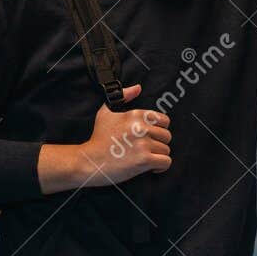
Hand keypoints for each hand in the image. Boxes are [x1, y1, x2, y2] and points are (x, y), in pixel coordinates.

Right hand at [36, 84, 171, 192]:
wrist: (90, 161)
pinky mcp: (144, 160)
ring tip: (146, 158)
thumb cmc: (98, 138)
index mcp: (135, 114)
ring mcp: (143, 144)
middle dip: (158, 144)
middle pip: (167, 136)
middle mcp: (141, 127)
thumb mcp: (106, 112)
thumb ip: (123, 97)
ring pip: (166, 150)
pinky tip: (151, 167)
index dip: (159, 130)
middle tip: (147, 149)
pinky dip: (160, 167)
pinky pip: (165, 162)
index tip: (151, 137)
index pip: (164, 120)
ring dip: (158, 156)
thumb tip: (137, 88)